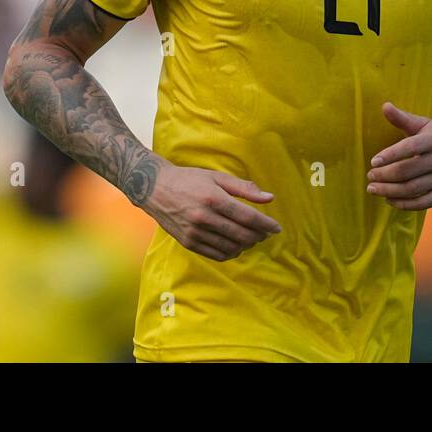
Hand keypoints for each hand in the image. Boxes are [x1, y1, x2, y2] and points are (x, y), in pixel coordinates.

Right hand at [143, 163, 281, 261]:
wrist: (155, 188)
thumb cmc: (190, 179)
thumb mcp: (217, 177)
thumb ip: (244, 188)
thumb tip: (270, 198)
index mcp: (214, 198)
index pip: (248, 217)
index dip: (266, 225)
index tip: (277, 228)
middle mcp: (204, 217)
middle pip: (241, 234)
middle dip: (259, 236)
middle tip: (265, 233)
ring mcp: (195, 232)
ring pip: (230, 247)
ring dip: (246, 245)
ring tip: (252, 238)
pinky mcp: (187, 242)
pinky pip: (216, 254)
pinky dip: (231, 253)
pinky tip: (236, 247)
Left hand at [366, 102, 431, 210]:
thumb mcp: (424, 124)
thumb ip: (402, 118)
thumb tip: (384, 106)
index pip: (409, 148)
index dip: (389, 155)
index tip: (373, 162)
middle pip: (407, 171)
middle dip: (385, 176)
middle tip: (370, 177)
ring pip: (413, 189)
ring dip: (389, 191)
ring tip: (373, 189)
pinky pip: (423, 203)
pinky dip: (404, 204)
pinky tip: (389, 199)